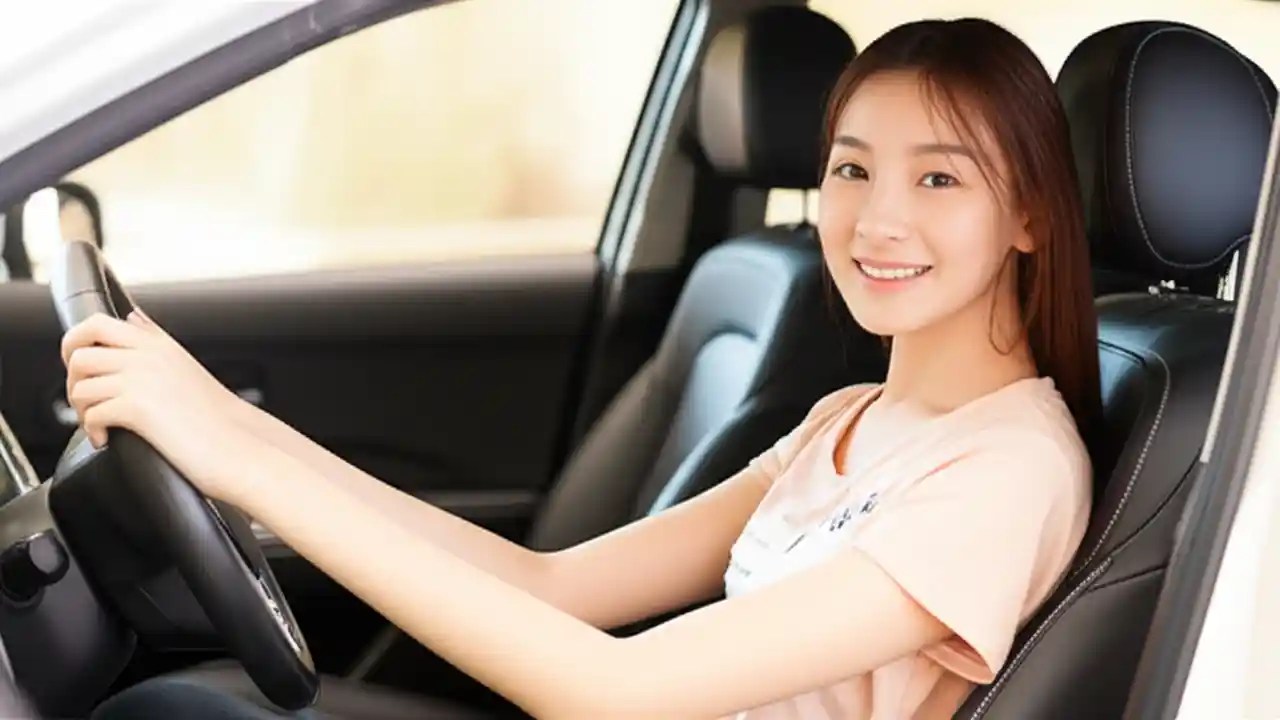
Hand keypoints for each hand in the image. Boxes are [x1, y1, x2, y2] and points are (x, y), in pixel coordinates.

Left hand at [60, 311, 258, 502]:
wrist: (238, 446)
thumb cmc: (217, 416)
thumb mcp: (184, 364)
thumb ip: (154, 338)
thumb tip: (134, 317)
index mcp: (158, 343)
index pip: (97, 323)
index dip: (77, 343)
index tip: (83, 368)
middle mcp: (147, 355)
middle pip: (79, 351)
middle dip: (72, 378)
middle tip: (86, 400)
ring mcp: (141, 380)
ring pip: (79, 384)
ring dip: (80, 409)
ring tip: (98, 424)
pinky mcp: (136, 408)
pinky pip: (91, 414)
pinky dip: (92, 431)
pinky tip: (107, 441)